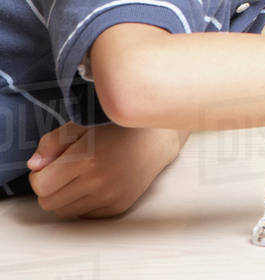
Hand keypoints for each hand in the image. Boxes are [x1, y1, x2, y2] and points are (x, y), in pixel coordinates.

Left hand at [26, 122, 187, 217]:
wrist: (157, 139)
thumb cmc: (118, 127)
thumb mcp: (82, 123)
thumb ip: (52, 142)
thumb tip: (34, 165)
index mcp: (86, 159)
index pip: (40, 186)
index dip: (39, 175)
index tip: (50, 165)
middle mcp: (98, 183)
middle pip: (49, 203)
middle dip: (50, 188)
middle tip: (63, 172)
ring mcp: (110, 197)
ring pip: (65, 212)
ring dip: (65, 197)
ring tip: (79, 177)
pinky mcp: (119, 206)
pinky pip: (86, 214)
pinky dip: (84, 202)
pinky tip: (95, 184)